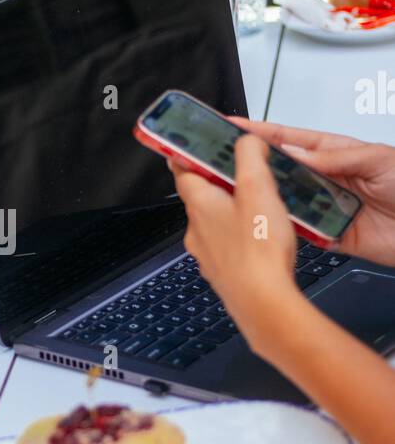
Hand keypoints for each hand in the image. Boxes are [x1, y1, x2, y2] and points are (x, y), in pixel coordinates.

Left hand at [170, 134, 300, 358]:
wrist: (263, 302)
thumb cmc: (257, 250)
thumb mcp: (258, 188)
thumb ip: (250, 157)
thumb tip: (247, 141)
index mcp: (200, 205)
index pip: (181, 172)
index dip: (186, 156)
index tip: (190, 146)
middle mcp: (197, 230)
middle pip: (200, 199)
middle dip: (217, 185)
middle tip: (240, 175)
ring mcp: (208, 254)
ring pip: (214, 225)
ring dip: (230, 213)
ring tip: (258, 207)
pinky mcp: (223, 273)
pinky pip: (227, 248)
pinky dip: (240, 238)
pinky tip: (260, 240)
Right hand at [232, 118, 394, 265]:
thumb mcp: (377, 158)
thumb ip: (335, 156)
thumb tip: (298, 153)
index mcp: (333, 152)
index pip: (289, 139)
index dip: (260, 133)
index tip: (233, 127)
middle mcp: (325, 178)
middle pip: (281, 171)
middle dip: (256, 167)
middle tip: (230, 164)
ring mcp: (326, 206)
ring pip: (287, 202)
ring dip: (270, 199)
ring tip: (249, 193)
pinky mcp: (330, 235)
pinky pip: (304, 233)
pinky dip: (291, 230)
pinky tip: (279, 223)